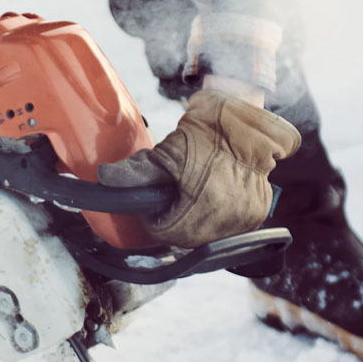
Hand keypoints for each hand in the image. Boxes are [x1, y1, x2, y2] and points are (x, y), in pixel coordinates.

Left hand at [97, 90, 300, 247]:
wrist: (246, 124)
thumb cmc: (205, 135)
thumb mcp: (167, 153)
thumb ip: (135, 172)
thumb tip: (106, 178)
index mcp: (203, 208)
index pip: (165, 232)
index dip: (152, 217)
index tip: (152, 201)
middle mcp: (227, 221)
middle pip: (185, 237)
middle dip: (172, 219)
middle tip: (170, 194)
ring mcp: (244, 220)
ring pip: (206, 234)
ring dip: (194, 220)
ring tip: (191, 192)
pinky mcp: (256, 215)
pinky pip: (227, 226)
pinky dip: (215, 215)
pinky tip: (210, 193)